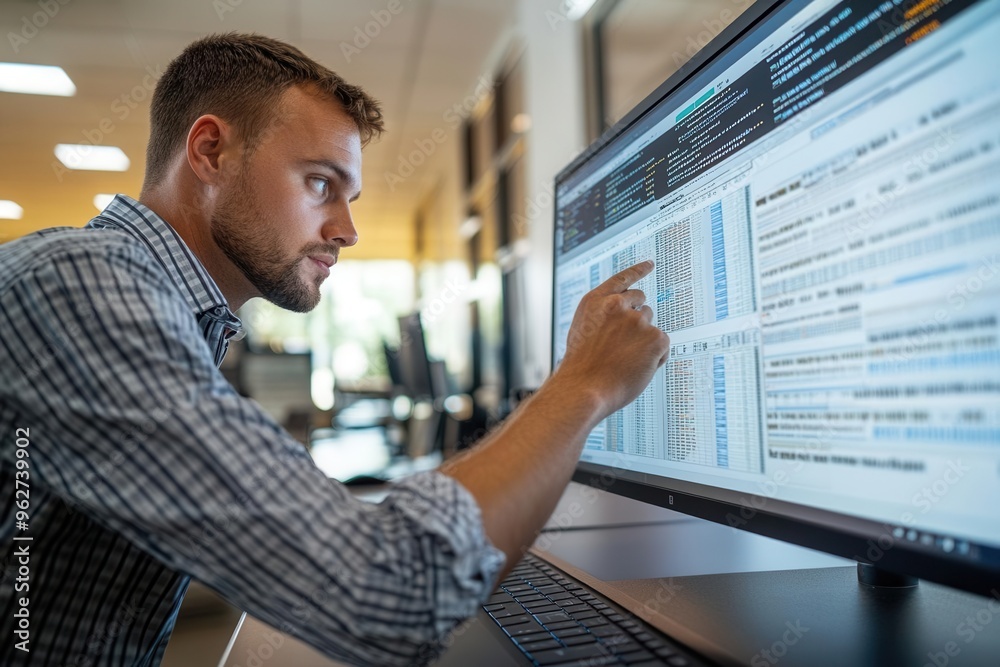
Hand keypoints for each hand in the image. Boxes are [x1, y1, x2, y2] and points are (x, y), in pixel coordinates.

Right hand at [553, 260, 669, 417]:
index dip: (638, 270)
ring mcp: (638, 320)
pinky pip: (662, 345)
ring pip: (650, 326)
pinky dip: (654, 357)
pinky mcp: (655, 338)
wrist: (583, 388)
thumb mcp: (583, 330)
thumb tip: (625, 315)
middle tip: (623, 344)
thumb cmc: (581, 366)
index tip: (651, 264)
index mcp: (596, 300)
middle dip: (637, 319)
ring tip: (623, 360)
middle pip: (642, 303)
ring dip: (643, 340)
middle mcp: (617, 305)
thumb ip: (603, 316)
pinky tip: (636, 367)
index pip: (622, 279)